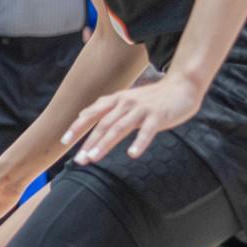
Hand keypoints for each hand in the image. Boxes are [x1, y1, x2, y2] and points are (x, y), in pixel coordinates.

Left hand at [61, 74, 204, 167]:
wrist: (182, 86)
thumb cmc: (153, 97)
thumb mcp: (126, 100)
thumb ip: (107, 108)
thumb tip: (83, 115)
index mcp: (116, 100)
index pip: (92, 114)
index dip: (77, 127)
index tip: (63, 141)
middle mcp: (125, 103)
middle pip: (103, 124)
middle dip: (89, 142)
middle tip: (78, 160)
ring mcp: (141, 109)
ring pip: (119, 128)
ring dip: (105, 144)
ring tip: (93, 158)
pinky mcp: (158, 116)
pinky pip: (147, 131)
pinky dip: (139, 143)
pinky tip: (132, 155)